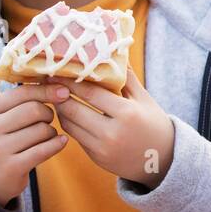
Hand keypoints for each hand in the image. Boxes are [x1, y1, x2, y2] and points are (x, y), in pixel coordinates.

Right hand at [0, 82, 69, 205]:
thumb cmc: (6, 138)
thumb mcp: (6, 116)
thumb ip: (26, 99)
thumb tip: (60, 85)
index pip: (23, 92)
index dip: (46, 90)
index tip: (64, 91)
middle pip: (34, 110)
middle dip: (49, 113)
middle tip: (48, 120)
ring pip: (42, 130)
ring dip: (52, 132)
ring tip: (46, 135)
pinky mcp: (12, 167)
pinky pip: (44, 149)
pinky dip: (57, 144)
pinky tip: (61, 142)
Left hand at [49, 66, 174, 187]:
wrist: (161, 161)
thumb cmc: (154, 124)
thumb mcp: (144, 98)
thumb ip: (126, 77)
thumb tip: (113, 50)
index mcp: (126, 114)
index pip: (90, 93)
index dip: (71, 81)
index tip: (58, 70)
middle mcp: (112, 133)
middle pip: (73, 110)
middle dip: (59, 94)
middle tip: (49, 81)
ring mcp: (102, 148)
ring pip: (69, 125)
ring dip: (60, 109)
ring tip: (55, 94)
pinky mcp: (96, 158)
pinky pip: (76, 136)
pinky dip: (69, 123)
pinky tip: (67, 111)